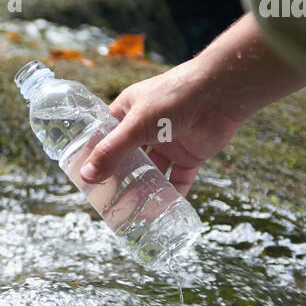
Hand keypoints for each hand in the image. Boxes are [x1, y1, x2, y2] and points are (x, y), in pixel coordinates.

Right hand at [79, 61, 244, 195]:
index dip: (95, 156)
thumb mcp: (136, 125)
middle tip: (106, 201)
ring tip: (131, 211)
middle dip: (119, 179)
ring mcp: (168, 143)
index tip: (85, 179)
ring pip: (152, 171)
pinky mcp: (189, 155)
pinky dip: (172, 193)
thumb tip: (87, 176)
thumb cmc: (173, 97)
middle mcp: (146, 128)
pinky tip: (162, 209)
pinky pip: (178, 178)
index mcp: (128, 112)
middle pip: (127, 158)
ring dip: (143, 189)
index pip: (105, 137)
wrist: (219, 94)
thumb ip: (112, 151)